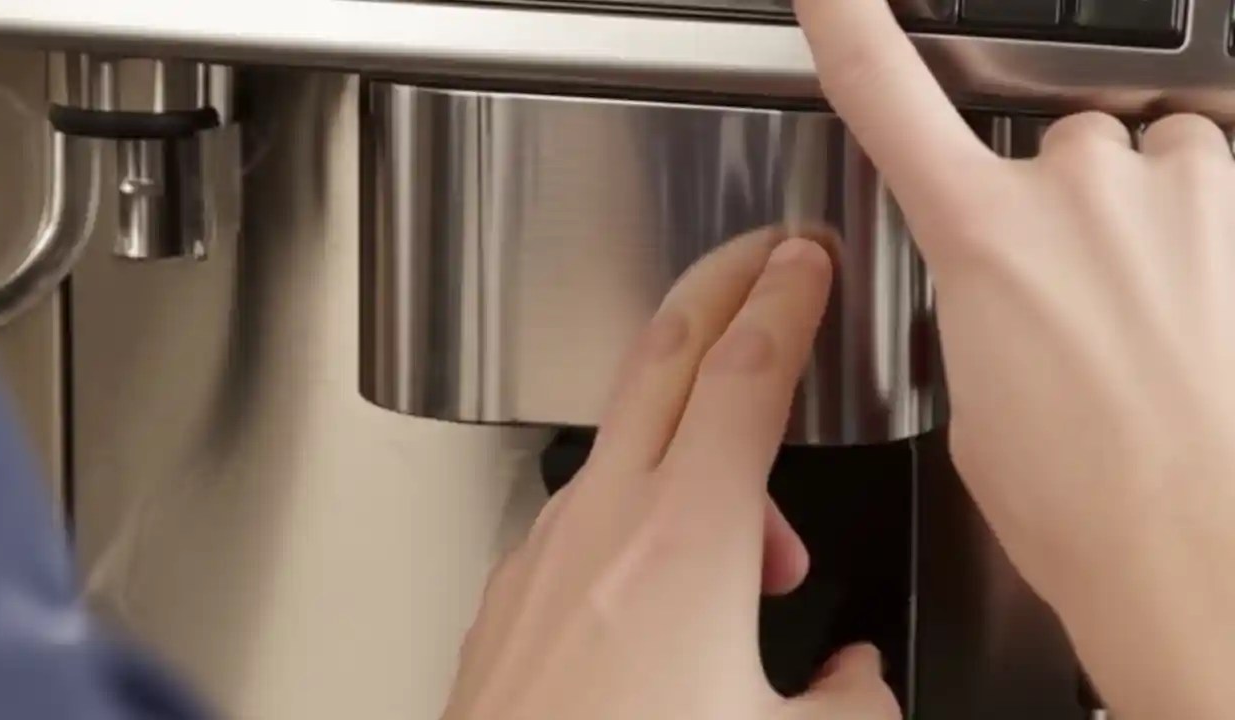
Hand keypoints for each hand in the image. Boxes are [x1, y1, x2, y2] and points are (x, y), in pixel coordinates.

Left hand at [441, 231, 898, 719]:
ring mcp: (546, 552)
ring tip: (763, 543)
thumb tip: (859, 677)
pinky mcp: (515, 595)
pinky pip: (590, 513)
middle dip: (721, 288)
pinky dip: (643, 515)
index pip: (746, 374)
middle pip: (665, 355)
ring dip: (697, 446)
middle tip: (764, 260)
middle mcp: (604, 523)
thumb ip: (850, 699)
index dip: (785, 304)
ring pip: (628, 440)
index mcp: (685, 539)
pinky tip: (671, 595)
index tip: (805, 262)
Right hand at [796, 1, 1234, 717]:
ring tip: (1156, 310)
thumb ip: (984, 303)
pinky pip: (1218, 189)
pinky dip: (1209, 237)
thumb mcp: (977, 398)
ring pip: (1152, 155)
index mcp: (980, 237)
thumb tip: (1009, 284)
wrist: (1200, 553)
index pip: (889, 99)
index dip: (851, 29)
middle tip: (1078, 296)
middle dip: (1067, 197)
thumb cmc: (1082, 499)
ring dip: (1147, 208)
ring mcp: (1179, 196)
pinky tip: (1204, 316)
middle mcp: (1077, 191)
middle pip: (1059, 140)